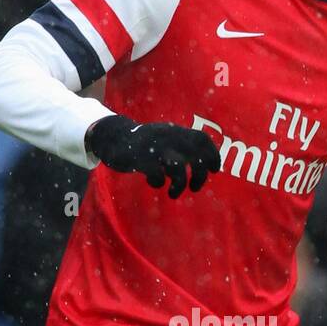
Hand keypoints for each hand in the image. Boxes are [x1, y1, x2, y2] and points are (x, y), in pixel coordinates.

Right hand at [85, 114, 219, 198]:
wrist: (113, 137)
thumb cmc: (143, 143)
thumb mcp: (164, 138)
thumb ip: (181, 146)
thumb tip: (201, 163)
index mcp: (175, 132)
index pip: (201, 139)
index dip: (211, 154)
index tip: (214, 170)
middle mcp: (168, 138)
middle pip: (194, 156)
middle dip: (199, 175)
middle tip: (195, 187)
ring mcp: (154, 148)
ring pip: (178, 167)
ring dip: (179, 185)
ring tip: (173, 193)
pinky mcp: (140, 159)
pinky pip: (156, 175)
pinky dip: (157, 182)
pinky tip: (153, 182)